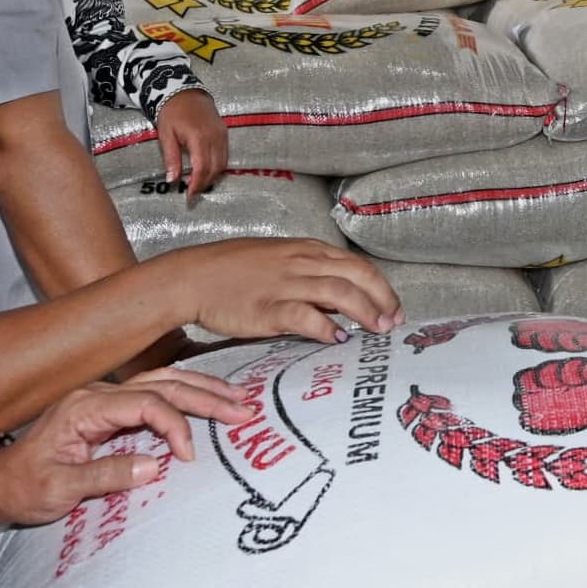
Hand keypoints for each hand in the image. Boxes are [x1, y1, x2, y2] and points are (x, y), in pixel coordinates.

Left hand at [0, 374, 226, 529]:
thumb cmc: (25, 488)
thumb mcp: (59, 489)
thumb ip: (106, 475)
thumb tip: (155, 467)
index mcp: (85, 407)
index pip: (145, 404)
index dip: (174, 426)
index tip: (188, 457)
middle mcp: (98, 395)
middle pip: (162, 384)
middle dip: (205, 396)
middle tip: (242, 411)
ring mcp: (104, 399)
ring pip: (163, 381)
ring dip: (201, 389)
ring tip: (236, 399)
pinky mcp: (110, 410)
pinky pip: (155, 393)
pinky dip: (185, 395)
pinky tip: (208, 399)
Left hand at [153, 88, 229, 196]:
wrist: (185, 91)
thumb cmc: (172, 112)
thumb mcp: (166, 135)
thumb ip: (171, 158)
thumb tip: (172, 180)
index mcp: (199, 138)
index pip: (202, 168)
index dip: (196, 184)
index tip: (188, 195)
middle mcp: (214, 137)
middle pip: (215, 168)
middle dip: (205, 183)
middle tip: (193, 192)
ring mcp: (222, 135)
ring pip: (223, 163)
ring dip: (212, 176)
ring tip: (199, 183)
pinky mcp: (224, 133)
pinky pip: (225, 154)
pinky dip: (217, 166)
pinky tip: (206, 169)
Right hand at [161, 238, 399, 342]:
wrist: (192, 277)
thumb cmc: (233, 271)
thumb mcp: (278, 261)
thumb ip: (310, 273)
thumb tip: (341, 296)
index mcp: (305, 250)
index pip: (357, 264)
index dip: (382, 286)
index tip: (394, 307)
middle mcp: (300, 262)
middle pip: (357, 275)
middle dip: (383, 299)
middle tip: (394, 322)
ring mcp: (284, 284)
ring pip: (339, 292)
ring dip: (365, 311)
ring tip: (378, 330)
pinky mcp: (267, 308)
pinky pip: (305, 316)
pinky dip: (326, 327)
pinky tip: (337, 337)